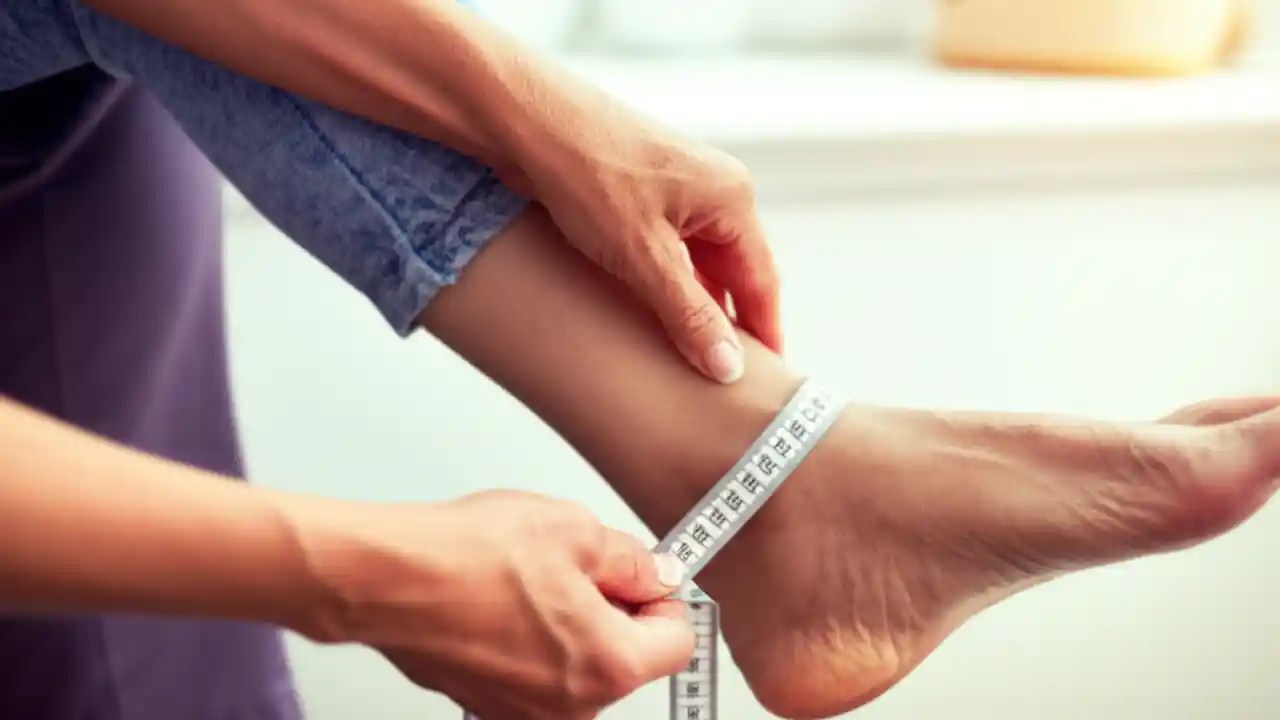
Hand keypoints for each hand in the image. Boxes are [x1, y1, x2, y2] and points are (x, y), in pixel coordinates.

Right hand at [281, 490, 692, 719]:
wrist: (387, 580)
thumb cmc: (469, 558)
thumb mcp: (578, 531)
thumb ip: (634, 561)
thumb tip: (658, 574)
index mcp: (609, 667)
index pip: (677, 642)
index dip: (663, 597)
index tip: (642, 572)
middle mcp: (572, 708)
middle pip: (626, 657)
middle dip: (612, 609)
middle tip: (575, 564)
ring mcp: (525, 713)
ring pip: (578, 664)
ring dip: (569, 623)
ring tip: (529, 578)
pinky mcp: (488, 704)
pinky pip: (534, 672)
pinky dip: (530, 639)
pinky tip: (502, 599)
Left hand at [504, 73, 782, 383]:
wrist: (522, 119)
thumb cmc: (586, 170)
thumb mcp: (643, 255)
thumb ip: (689, 314)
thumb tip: (728, 367)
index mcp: (730, 198)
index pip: (762, 281)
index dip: (764, 333)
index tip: (768, 379)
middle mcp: (711, 191)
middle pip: (734, 273)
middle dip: (729, 324)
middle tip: (723, 379)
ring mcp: (675, 190)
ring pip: (697, 264)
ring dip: (692, 307)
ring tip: (686, 359)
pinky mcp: (640, 195)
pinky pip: (667, 250)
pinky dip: (664, 285)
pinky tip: (650, 316)